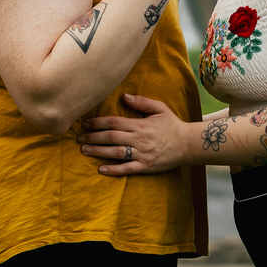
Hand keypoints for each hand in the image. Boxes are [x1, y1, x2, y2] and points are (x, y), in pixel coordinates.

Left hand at [78, 94, 192, 174]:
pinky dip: (114, 170)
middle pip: (111, 137)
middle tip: (78, 138)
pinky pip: (127, 169)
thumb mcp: (159, 108)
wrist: (188, 144)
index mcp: (139, 125)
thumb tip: (123, 96)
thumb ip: (141, 102)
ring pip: (115, 152)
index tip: (85, 124)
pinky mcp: (145, 166)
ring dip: (98, 151)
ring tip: (84, 150)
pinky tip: (101, 169)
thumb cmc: (173, 125)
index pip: (113, 122)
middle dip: (93, 137)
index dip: (97, 123)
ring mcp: (142, 154)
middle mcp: (138, 139)